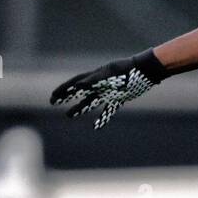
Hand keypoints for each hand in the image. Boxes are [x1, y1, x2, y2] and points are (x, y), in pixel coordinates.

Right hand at [49, 50, 166, 129]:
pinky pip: (107, 110)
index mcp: (95, 76)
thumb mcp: (110, 74)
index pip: (75, 83)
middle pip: (79, 91)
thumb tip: (78, 85)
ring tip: (69, 115)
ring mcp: (108, 92)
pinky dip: (102, 118)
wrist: (145, 72)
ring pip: (90, 101)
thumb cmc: (127, 71)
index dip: (63, 89)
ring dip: (79, 108)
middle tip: (53, 102)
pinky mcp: (118, 98)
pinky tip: (96, 127)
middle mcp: (99, 84)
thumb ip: (94, 80)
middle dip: (65, 97)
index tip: (53, 96)